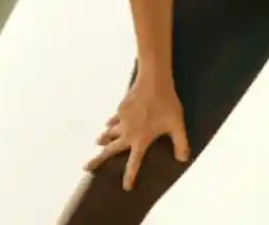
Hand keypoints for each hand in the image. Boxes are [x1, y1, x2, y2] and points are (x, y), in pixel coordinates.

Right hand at [85, 76, 190, 190]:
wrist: (153, 82)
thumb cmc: (167, 104)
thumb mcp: (178, 126)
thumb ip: (181, 144)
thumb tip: (182, 159)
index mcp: (141, 140)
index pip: (134, 163)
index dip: (130, 176)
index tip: (125, 187)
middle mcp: (128, 133)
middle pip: (110, 150)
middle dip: (98, 160)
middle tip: (86, 168)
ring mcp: (122, 120)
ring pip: (109, 133)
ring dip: (104, 140)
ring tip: (97, 144)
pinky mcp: (121, 109)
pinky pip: (113, 120)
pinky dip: (110, 124)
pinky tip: (108, 125)